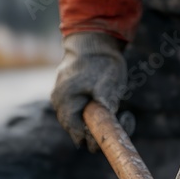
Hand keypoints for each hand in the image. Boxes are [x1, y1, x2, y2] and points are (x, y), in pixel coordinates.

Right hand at [50, 32, 126, 151]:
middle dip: (97, 130)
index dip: (96, 139)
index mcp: (65, 101)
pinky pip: (78, 110)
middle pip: (77, 130)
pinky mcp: (67, 93)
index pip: (77, 135)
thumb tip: (104, 133)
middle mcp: (59, 102)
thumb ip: (105, 110)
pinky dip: (91, 111)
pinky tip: (104, 100)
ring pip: (79, 121)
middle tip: (120, 117)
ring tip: (114, 107)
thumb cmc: (101, 62)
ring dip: (95, 120)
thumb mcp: (108, 86)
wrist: (94, 39)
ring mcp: (61, 97)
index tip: (113, 130)